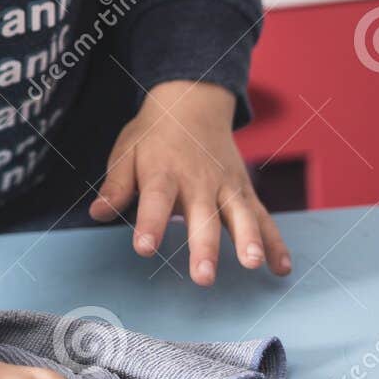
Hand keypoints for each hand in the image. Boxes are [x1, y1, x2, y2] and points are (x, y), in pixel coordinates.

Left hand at [89, 80, 290, 284]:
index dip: (150, 223)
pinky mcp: (245, 191)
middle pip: (203, 215)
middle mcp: (199, 180)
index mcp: (163, 171)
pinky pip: (263, 217)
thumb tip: (97, 213)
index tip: (144, 248)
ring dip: (248, 239)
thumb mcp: (127, 151)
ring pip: (241, 214)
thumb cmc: (154, 135)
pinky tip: (281, 268)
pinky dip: (274, 242)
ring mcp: (227, 186)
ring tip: (253, 264)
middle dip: (205, 247)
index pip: (155, 199)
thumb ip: (116, 185)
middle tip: (204, 277)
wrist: (192, 102)